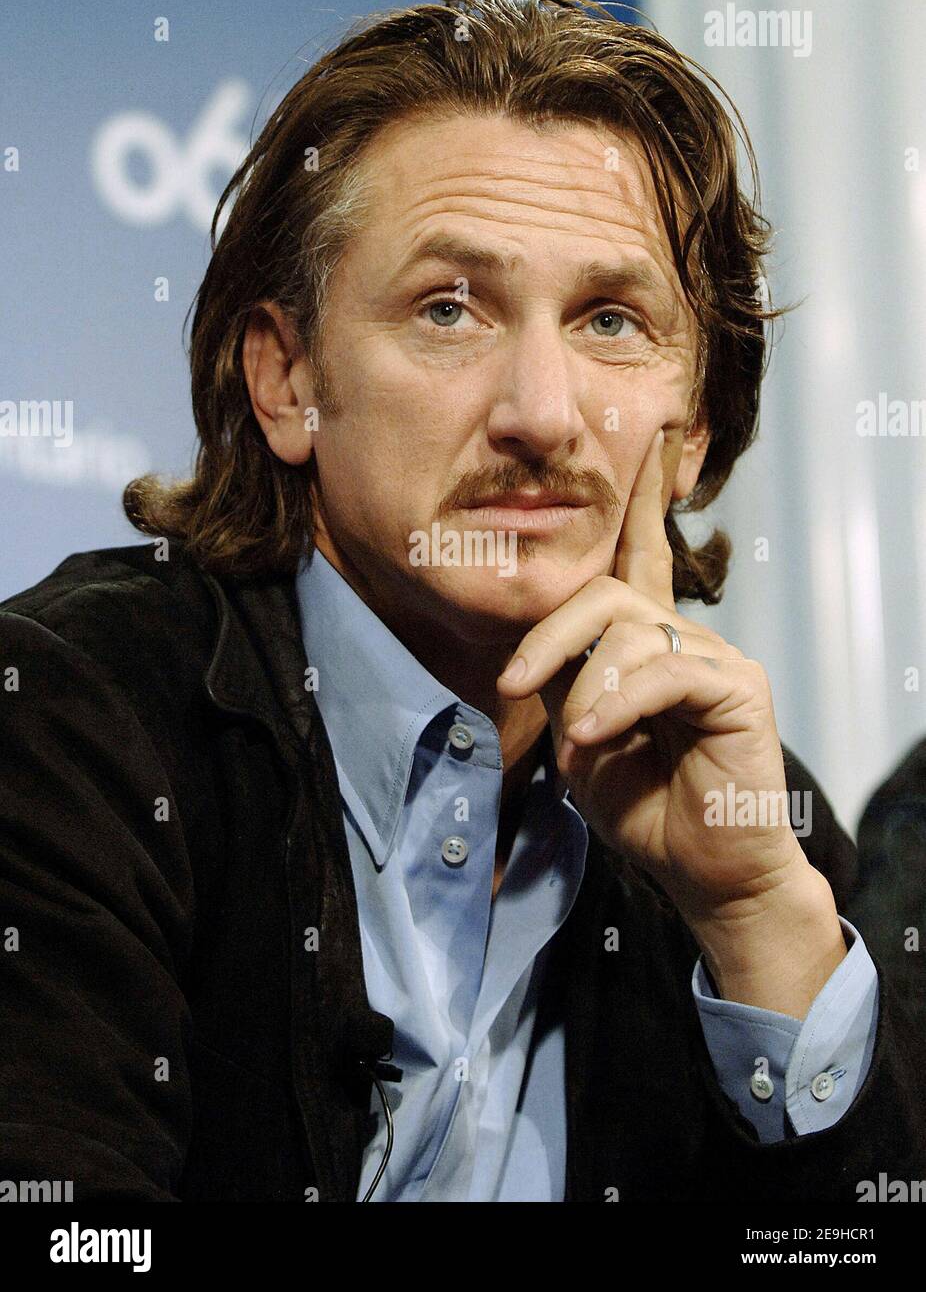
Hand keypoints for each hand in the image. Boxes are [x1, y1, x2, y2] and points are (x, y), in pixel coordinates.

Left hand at [497, 429, 844, 1014]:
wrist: (701, 869)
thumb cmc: (643, 804)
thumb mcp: (583, 735)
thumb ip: (569, 682)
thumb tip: (543, 656)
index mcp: (646, 641)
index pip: (640, 554)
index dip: (640, 499)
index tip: (649, 435)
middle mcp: (683, 635)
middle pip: (604, 592)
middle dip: (549, 634)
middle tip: (512, 684)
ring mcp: (715, 657)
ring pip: (628, 631)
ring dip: (585, 689)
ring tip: (576, 742)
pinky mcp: (737, 688)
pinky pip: (662, 672)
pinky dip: (617, 705)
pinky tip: (594, 738)